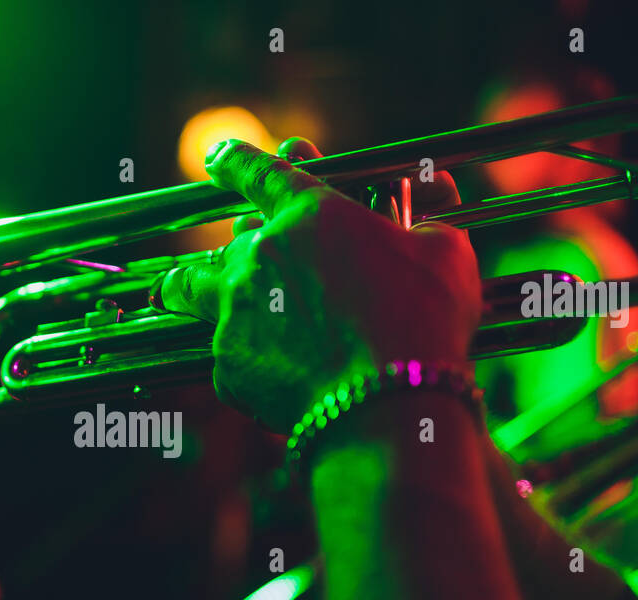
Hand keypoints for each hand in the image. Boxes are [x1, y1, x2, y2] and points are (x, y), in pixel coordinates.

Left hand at [157, 137, 482, 432]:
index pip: (261, 172)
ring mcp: (236, 313)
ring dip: (200, 293)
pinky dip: (248, 366)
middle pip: (228, 245)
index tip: (217, 157)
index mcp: (308, 214)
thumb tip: (430, 220)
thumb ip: (424, 227)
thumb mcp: (444, 253)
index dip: (238, 162)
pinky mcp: (229, 368)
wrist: (389, 403)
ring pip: (198, 294)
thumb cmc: (425, 318)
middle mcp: (259, 256)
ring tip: (192, 302)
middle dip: (240, 253)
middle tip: (248, 263)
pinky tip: (272, 378)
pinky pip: (230, 361)